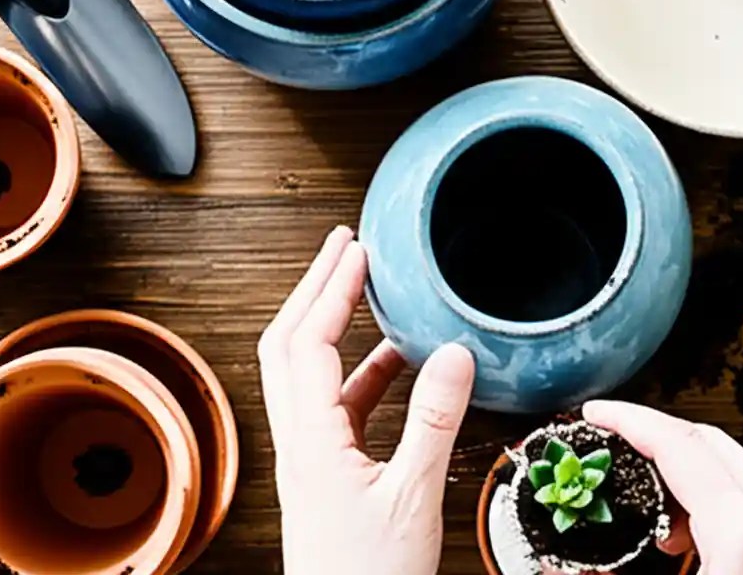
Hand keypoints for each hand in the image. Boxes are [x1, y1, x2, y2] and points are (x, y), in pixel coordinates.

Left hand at [258, 226, 476, 574]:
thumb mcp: (412, 495)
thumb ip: (433, 421)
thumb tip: (453, 353)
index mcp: (312, 441)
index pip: (309, 343)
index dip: (331, 290)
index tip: (357, 250)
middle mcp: (301, 442)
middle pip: (289, 345)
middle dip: (314, 289)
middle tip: (343, 247)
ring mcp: (310, 456)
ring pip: (307, 373)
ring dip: (333, 325)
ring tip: (369, 291)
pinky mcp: (328, 472)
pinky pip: (337, 405)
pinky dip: (362, 371)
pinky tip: (397, 363)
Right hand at [582, 401, 742, 574]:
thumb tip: (551, 574)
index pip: (681, 448)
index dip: (631, 423)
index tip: (598, 416)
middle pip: (718, 450)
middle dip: (662, 446)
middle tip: (619, 457)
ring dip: (700, 485)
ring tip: (663, 527)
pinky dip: (736, 512)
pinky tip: (714, 550)